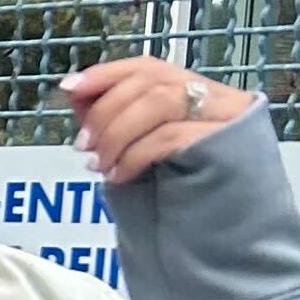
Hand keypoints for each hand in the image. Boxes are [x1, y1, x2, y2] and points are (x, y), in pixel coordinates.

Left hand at [65, 55, 255, 184]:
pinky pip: (169, 136)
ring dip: (116, 133)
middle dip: (106, 111)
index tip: (70, 88)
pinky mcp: (227, 145)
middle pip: (151, 81)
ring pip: (160, 102)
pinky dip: (134, 154)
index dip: (107, 74)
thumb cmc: (183, 191)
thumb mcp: (144, 148)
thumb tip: (75, 91)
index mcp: (199, 93)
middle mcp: (220, 98)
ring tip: (98, 164)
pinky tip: (118, 175)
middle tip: (82, 144)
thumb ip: (115, 118)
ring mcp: (228, 119)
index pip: (149, 67)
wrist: (225, 232)